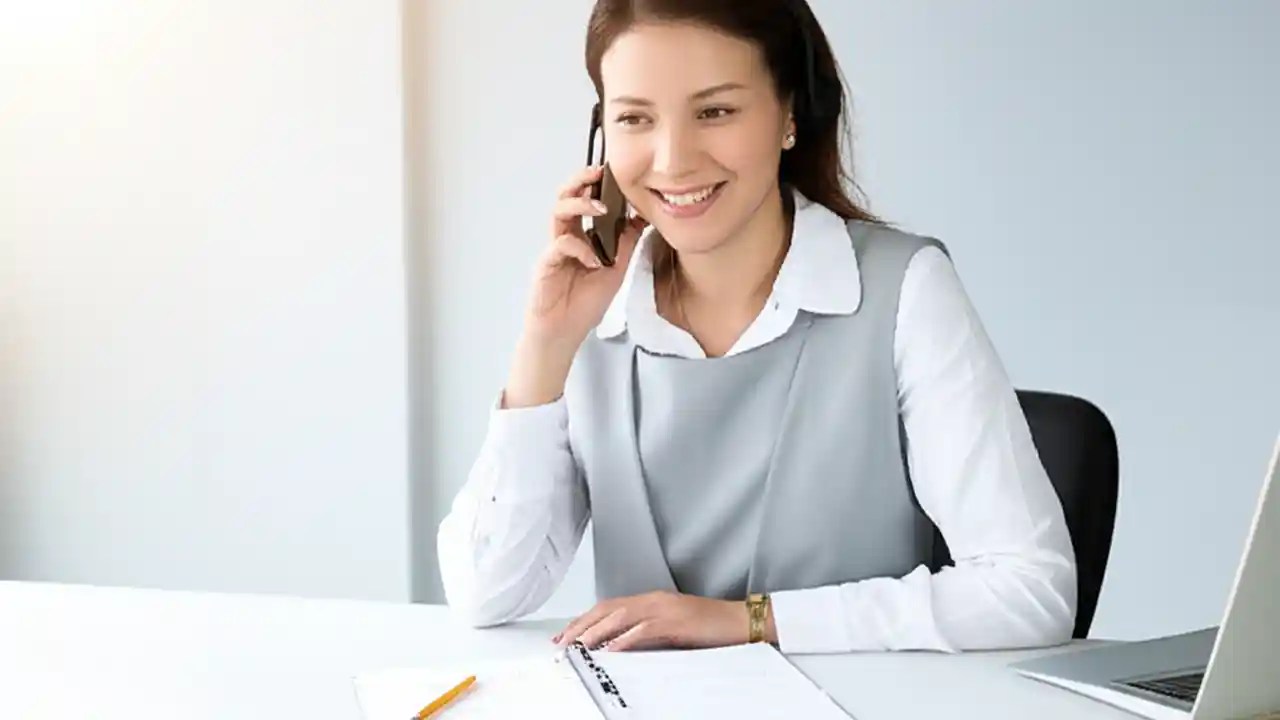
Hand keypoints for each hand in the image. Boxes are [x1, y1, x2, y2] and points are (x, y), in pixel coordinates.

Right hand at [524, 165, 647, 347]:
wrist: (563, 335)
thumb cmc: (583, 306)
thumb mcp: (616, 271)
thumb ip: (626, 245)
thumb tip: (642, 219)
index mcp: (581, 238)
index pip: (585, 202)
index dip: (597, 186)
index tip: (617, 174)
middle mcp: (565, 238)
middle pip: (565, 197)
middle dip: (580, 179)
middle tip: (599, 172)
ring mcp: (554, 249)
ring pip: (559, 211)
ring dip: (580, 203)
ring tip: (600, 207)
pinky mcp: (546, 263)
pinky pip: (561, 244)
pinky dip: (580, 247)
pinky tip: (594, 261)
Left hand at [552, 590, 766, 651]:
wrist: (740, 621)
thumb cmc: (710, 626)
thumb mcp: (671, 628)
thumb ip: (646, 632)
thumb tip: (618, 646)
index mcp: (651, 600)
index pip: (609, 607)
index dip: (585, 620)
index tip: (567, 635)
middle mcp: (654, 600)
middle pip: (607, 609)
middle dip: (582, 625)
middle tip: (563, 642)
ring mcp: (664, 608)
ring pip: (620, 617)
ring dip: (596, 632)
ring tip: (578, 646)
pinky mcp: (676, 621)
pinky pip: (644, 629)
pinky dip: (624, 639)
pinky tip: (611, 649)